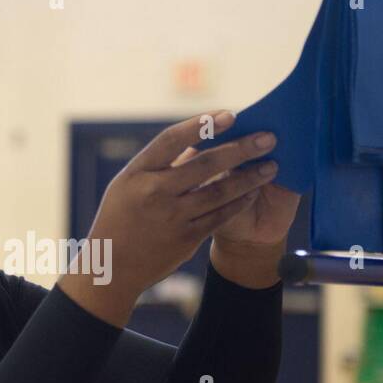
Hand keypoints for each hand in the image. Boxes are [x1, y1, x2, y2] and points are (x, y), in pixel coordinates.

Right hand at [61, 111, 278, 323]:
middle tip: (268, 137)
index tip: (230, 114)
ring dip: (249, 177)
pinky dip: (238, 203)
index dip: (202, 125)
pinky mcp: (185, 239)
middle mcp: (154, 192)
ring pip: (219, 192)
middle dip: (241, 149)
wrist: (110, 267)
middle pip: (205, 164)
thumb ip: (160, 163)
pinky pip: (219, 217)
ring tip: (271, 166)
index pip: (172, 139)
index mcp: (137, 172)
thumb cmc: (119, 218)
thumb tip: (196, 139)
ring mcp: (171, 217)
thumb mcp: (128, 184)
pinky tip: (253, 193)